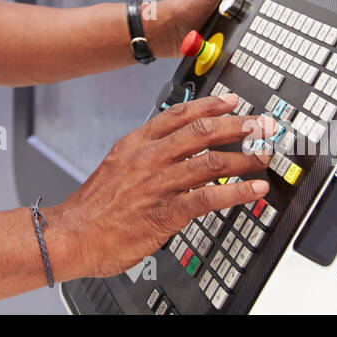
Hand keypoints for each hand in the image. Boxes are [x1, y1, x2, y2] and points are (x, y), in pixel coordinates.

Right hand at [48, 93, 273, 280]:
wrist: (72, 235)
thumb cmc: (93, 207)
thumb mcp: (116, 166)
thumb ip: (145, 156)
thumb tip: (174, 152)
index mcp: (135, 144)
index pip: (177, 114)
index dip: (209, 106)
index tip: (231, 101)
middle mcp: (149, 159)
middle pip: (201, 132)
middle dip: (236, 126)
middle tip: (259, 125)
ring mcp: (158, 184)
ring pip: (210, 162)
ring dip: (243, 157)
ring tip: (264, 156)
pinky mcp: (166, 213)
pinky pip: (209, 198)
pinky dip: (236, 193)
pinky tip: (253, 191)